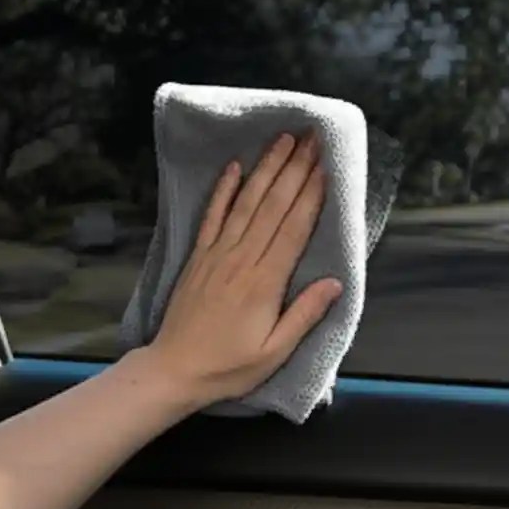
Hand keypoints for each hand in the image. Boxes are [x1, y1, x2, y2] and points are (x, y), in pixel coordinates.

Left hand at [147, 132, 342, 407]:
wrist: (174, 370)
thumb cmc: (228, 367)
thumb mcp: (275, 352)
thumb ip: (304, 315)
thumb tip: (334, 283)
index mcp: (264, 283)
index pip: (293, 228)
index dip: (311, 195)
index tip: (326, 166)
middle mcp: (241, 260)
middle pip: (273, 206)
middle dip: (295, 169)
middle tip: (313, 138)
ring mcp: (217, 254)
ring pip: (246, 202)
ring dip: (266, 168)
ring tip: (283, 140)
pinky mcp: (198, 256)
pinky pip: (212, 215)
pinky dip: (223, 189)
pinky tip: (235, 166)